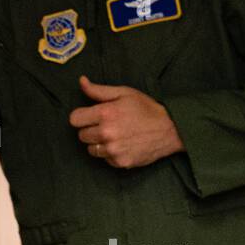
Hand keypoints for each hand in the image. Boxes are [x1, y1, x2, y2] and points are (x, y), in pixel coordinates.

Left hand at [69, 75, 184, 168]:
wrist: (170, 129)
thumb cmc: (146, 108)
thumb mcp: (124, 93)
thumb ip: (98, 90)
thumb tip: (81, 81)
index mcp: (105, 113)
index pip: (74, 119)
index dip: (82, 116)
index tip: (91, 116)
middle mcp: (107, 133)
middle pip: (81, 135)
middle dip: (90, 129)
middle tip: (107, 125)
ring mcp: (113, 150)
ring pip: (91, 149)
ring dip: (98, 143)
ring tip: (115, 135)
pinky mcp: (120, 162)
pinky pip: (104, 159)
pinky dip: (110, 153)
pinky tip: (123, 144)